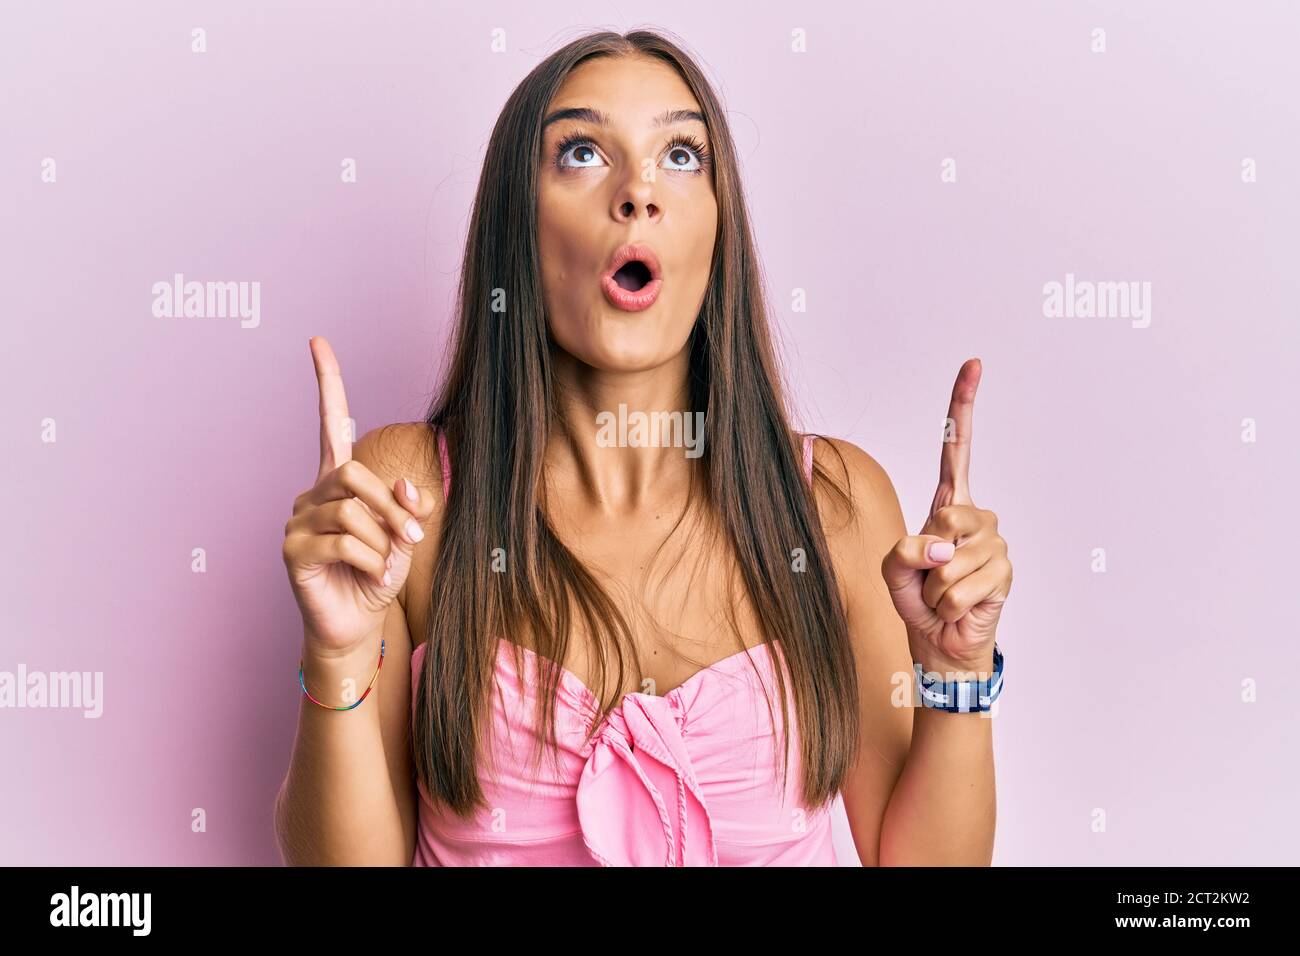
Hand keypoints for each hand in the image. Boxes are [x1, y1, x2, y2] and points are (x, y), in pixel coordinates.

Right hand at [281, 337, 435, 656]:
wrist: (355, 626)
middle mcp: (312, 494)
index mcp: (338, 482)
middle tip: (413, 536)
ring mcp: (297, 521)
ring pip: (350, 510)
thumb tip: (408, 488)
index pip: (329, 424)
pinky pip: (343, 541)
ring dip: (383, 538)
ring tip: (389, 561)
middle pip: (353, 473)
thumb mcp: (403, 537)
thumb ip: (408, 507)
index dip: (326, 384)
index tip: (318, 343)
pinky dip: (370, 558)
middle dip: (391, 507)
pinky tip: (371, 575)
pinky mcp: (292, 551)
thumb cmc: (376, 577)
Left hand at [880, 358, 1011, 674]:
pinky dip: (947, 604)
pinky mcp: (1004, 573)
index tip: (973, 365)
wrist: (942, 643)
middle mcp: (975, 517)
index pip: (956, 448)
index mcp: (947, 503)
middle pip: (945, 517)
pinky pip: (960, 587)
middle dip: (924, 556)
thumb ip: (905, 551)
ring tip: (942, 595)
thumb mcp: (893, 569)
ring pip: (949, 561)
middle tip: (928, 577)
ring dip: (933, 588)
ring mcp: (994, 543)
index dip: (963, 407)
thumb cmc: (917, 598)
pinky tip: (958, 607)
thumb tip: (940, 548)